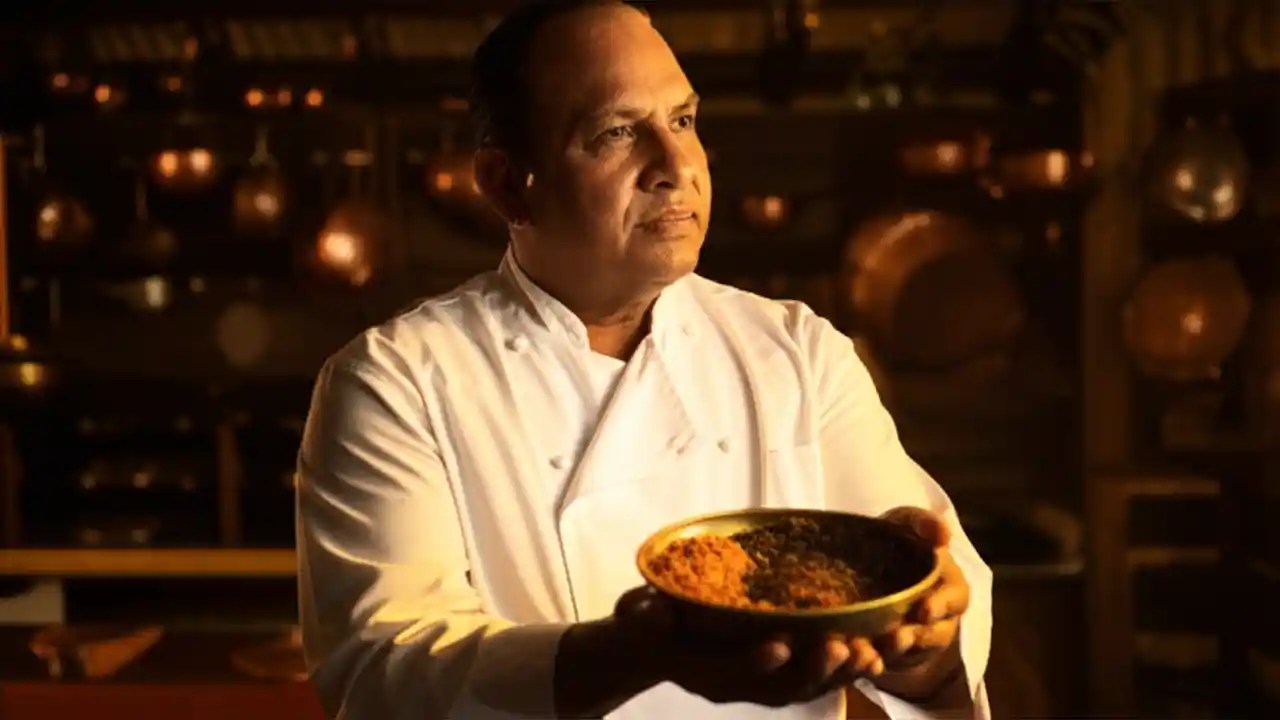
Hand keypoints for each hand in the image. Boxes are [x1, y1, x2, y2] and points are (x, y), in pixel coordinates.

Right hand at [611, 586, 882, 707]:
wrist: (661, 645)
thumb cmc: (650, 624)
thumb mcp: (638, 617)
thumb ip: (644, 616)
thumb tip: (650, 614)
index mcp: (705, 674)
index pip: (733, 677)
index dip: (756, 665)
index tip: (780, 646)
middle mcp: (741, 687)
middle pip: (784, 689)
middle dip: (815, 671)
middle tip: (842, 648)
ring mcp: (767, 682)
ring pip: (813, 687)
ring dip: (846, 670)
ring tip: (873, 650)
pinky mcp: (789, 671)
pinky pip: (826, 674)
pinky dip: (854, 663)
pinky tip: (884, 646)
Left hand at [868, 506, 970, 701]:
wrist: (866, 562)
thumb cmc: (895, 540)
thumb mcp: (907, 524)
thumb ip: (924, 524)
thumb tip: (943, 533)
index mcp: (951, 589)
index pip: (955, 600)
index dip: (941, 606)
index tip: (924, 610)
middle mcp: (938, 621)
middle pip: (933, 635)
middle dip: (916, 638)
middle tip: (897, 637)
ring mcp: (914, 642)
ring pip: (908, 655)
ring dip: (891, 655)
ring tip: (873, 652)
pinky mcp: (889, 656)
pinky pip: (883, 664)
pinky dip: (870, 664)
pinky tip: (854, 661)